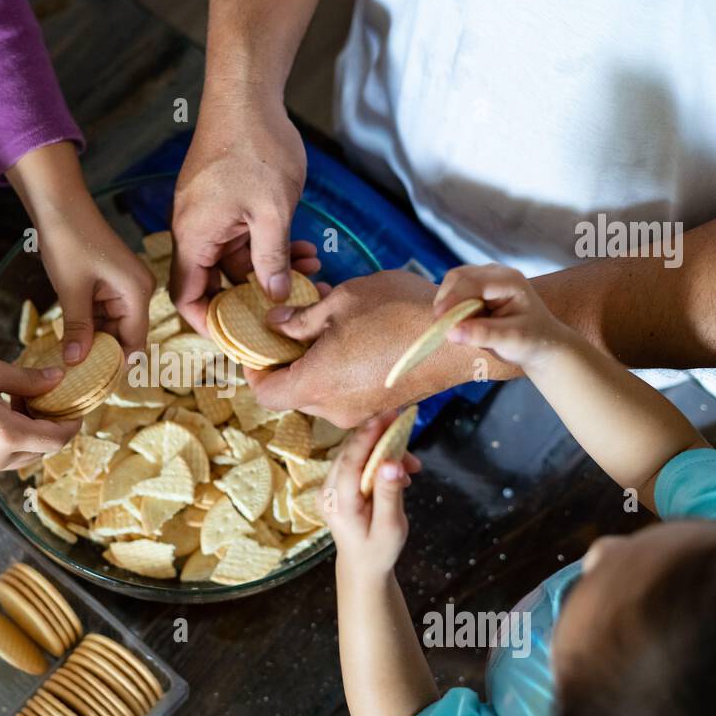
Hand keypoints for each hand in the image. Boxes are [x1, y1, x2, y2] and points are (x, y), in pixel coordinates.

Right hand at [0, 354, 79, 473]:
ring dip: (32, 433)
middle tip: (49, 397)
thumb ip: (29, 381)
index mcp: (6, 436)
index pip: (56, 439)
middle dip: (52, 426)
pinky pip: (4, 457)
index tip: (78, 407)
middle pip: (43, 450)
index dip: (72, 424)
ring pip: (24, 456)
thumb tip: (58, 380)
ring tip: (22, 401)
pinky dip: (13, 440)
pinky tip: (1, 412)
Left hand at [38, 211, 154, 363]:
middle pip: (125, 336)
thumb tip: (76, 363)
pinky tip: (72, 340)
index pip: (134, 342)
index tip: (94, 386)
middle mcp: (139, 290)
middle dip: (103, 355)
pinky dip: (90, 326)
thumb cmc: (68, 241)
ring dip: (94, 342)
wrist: (60, 204)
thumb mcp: (71, 290)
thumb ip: (78, 329)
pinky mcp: (113, 283)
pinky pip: (105, 314)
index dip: (116, 366)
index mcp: (137, 292)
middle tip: (78, 378)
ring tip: (71, 363)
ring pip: (113, 327)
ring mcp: (126, 286)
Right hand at [171, 90, 312, 331]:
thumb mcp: (273, 211)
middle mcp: (194, 229)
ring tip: (310, 270)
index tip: (240, 336)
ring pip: (234, 261)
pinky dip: (269, 247)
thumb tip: (277, 295)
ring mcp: (207, 215)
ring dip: (270, 269)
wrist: (246, 92)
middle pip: (213, 282)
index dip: (209, 323)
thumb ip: (272, 258)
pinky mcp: (222, 202)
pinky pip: (241, 238)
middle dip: (253, 297)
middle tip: (289, 307)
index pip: (187, 297)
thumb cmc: (254, 145)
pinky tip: (303, 248)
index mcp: (194, 236)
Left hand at [246, 270, 509, 426]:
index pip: (266, 393)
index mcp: (316, 384)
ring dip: (316, 360)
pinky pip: (347, 392)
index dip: (254, 371)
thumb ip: (302, 318)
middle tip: (289, 325)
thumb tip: (276, 324)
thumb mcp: (341, 302)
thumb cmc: (400, 314)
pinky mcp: (381, 406)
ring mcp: (360, 412)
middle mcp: (335, 408)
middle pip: (293, 393)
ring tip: (326, 320)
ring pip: (321, 391)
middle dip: (287, 360)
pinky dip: (340, 368)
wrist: (461, 338)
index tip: (255, 347)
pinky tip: (352, 334)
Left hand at [322, 412, 421, 568]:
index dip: (367, 437)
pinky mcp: (337, 484)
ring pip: (355, 454)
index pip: (349, 462)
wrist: (362, 564)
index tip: (385, 417)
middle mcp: (327, 492)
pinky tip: (400, 471)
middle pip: (351, 452)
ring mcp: (330, 487)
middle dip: (380, 437)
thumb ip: (389, 494)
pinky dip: (379, 460)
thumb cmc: (378, 550)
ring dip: (384, 450)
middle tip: (404, 424)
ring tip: (413, 465)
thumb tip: (393, 463)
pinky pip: (357, 462)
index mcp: (338, 505)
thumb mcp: (390, 526)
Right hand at [435, 264, 570, 369]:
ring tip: (448, 327)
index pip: (472, 282)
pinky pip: (453, 292)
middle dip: (445, 301)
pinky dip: (448, 307)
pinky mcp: (475, 288)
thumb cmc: (532, 341)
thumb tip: (450, 332)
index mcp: (509, 281)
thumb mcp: (511, 340)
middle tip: (440, 327)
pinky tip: (456, 323)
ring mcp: (484, 278)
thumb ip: (482, 334)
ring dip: (445, 304)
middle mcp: (495, 273)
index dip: (452, 299)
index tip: (439, 322)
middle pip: (458, 277)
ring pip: (452, 283)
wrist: (541, 343)